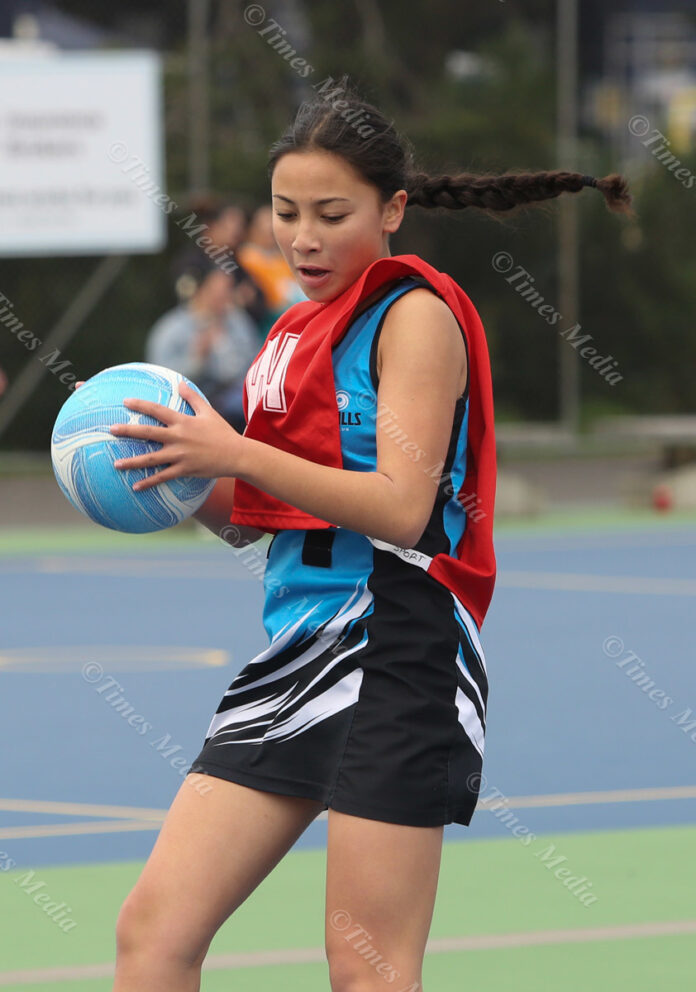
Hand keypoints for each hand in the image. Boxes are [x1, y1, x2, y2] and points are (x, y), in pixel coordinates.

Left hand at [108, 380, 242, 490]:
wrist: (237, 455)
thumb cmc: (223, 433)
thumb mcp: (209, 412)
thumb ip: (192, 398)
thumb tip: (180, 384)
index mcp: (183, 421)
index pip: (157, 410)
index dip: (141, 405)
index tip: (125, 402)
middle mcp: (178, 437)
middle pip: (148, 432)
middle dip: (128, 430)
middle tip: (111, 430)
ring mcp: (180, 455)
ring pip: (151, 458)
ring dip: (132, 462)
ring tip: (116, 464)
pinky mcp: (184, 470)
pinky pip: (163, 477)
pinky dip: (149, 483)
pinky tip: (135, 487)